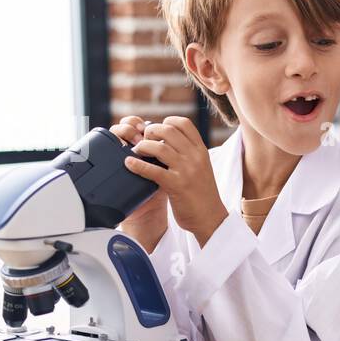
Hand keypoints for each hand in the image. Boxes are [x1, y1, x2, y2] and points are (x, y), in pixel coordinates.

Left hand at [120, 115, 226, 248]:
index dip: (167, 122)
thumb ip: (189, 155)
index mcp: (201, 151)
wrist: (210, 219)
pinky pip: (153, 170)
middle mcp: (195, 157)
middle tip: (143, 141)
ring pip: (159, 147)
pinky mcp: (176, 185)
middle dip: (150, 132)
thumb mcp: (201, 168)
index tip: (157, 131)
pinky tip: (129, 164)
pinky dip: (137, 165)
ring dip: (142, 146)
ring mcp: (186, 171)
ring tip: (136, 152)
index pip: (184, 124)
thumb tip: (167, 142)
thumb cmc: (202, 194)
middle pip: (168, 130)